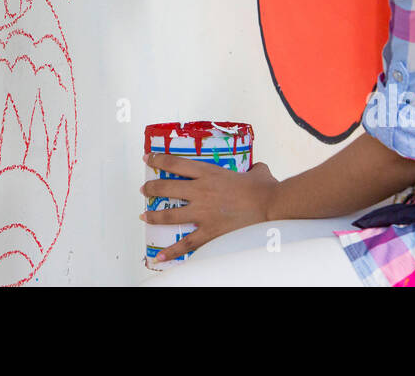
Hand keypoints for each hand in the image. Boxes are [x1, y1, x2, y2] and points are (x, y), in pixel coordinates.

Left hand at [140, 153, 278, 262]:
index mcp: (208, 173)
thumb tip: (257, 169)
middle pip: (167, 187)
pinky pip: (185, 243)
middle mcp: (200, 191)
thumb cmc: (264, 188)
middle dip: (152, 188)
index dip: (158, 159)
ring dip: (154, 216)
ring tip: (144, 217)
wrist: (270, 205)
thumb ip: (252, 169)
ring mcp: (202, 213)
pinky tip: (158, 256)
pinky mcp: (208, 232)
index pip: (175, 163)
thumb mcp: (256, 172)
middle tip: (145, 189)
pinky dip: (171, 251)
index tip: (148, 158)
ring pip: (169, 214)